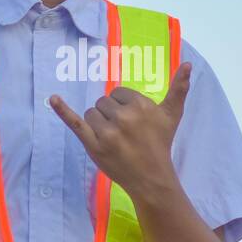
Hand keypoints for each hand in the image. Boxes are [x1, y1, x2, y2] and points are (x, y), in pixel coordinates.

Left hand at [49, 61, 191, 200]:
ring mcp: (107, 132)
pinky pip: (75, 123)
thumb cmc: (161, 144)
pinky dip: (62, 110)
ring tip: (114, 139)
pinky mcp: (93, 145)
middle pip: (103, 103)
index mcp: (140, 105)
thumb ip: (179, 88)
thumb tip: (189, 64)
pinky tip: (52, 99)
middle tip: (124, 134)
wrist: (151, 177)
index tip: (133, 122)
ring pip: (91, 113)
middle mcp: (123, 117)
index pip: (118, 94)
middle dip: (111, 115)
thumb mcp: (172, 115)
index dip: (124, 106)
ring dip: (98, 123)